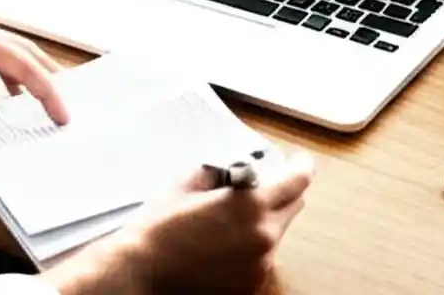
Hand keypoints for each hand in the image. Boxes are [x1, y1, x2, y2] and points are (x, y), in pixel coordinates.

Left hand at [0, 24, 68, 144]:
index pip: (19, 61)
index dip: (43, 87)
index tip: (59, 111)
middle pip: (24, 51)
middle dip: (48, 77)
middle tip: (67, 106)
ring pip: (13, 52)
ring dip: (34, 74)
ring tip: (52, 98)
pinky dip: (13, 75)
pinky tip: (15, 95)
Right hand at [42, 151, 315, 294]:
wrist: (142, 273)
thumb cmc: (159, 231)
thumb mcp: (186, 184)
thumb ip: (218, 172)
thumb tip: (231, 169)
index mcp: (250, 205)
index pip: (297, 180)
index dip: (301, 166)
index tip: (299, 161)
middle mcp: (263, 236)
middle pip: (293, 205)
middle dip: (280, 192)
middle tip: (259, 187)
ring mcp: (260, 265)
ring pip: (276, 232)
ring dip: (263, 221)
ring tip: (228, 222)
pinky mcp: (251, 285)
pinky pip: (263, 257)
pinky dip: (252, 247)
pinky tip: (223, 244)